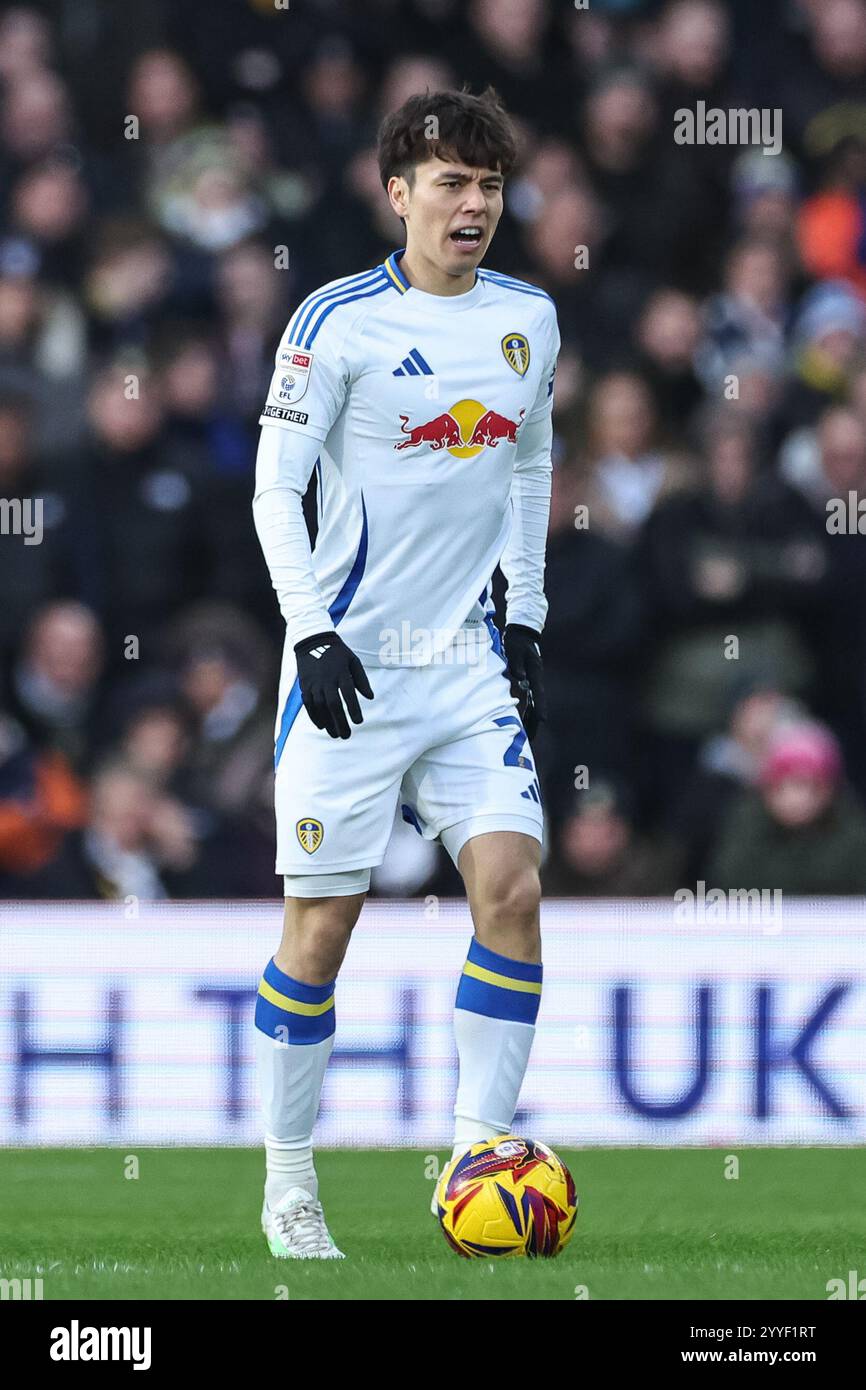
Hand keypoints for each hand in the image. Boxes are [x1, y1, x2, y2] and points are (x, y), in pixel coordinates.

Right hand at [294, 631, 373, 738]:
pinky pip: (309, 704)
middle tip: (346, 736)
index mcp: (341, 673)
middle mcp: (327, 680)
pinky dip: (315, 716)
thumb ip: (362, 680)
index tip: (359, 722)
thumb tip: (370, 697)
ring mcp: (314, 683)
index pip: (349, 695)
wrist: (313, 641)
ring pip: (320, 707)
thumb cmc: (338, 652)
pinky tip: (322, 726)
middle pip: (334, 705)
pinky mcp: (305, 686)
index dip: (353, 709)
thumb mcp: (353, 661)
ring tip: (335, 735)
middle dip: (340, 722)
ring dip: (328, 723)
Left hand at [503, 624, 545, 738]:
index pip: (538, 693)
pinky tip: (520, 723)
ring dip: (529, 720)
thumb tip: (519, 677)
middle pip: (536, 705)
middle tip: (531, 739)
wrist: (521, 635)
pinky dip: (524, 713)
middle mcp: (534, 681)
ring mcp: (530, 683)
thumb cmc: (517, 642)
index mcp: (534, 673)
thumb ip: (516, 663)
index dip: (540, 707)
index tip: (543, 720)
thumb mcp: (515, 650)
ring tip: (526, 738)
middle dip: (534, 722)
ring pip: (531, 705)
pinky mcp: (525, 684)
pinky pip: (525, 702)